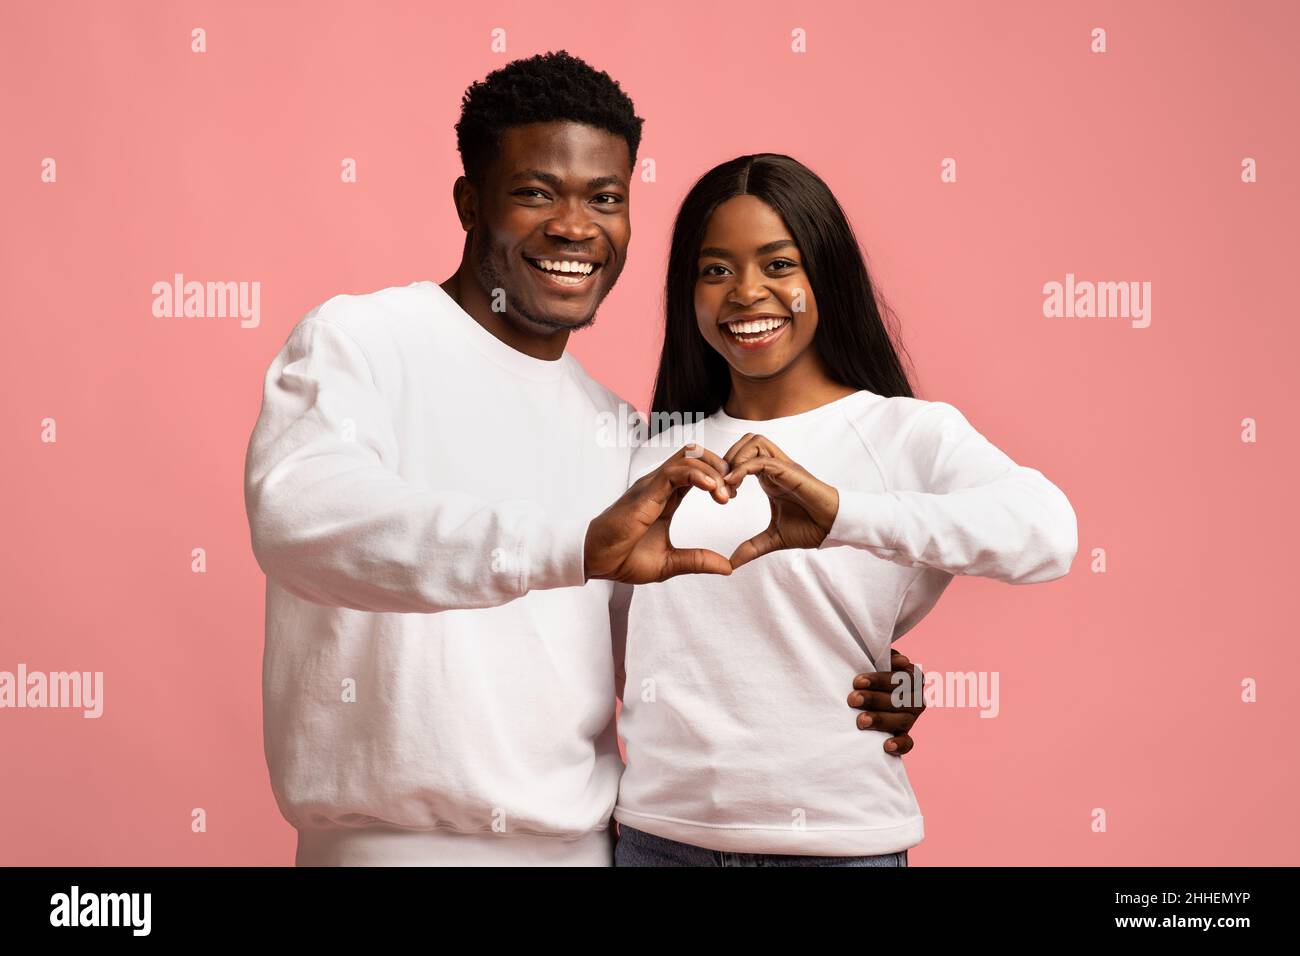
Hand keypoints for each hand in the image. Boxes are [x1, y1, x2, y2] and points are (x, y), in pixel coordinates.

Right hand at [584, 444, 732, 583]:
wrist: (597, 561)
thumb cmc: (624, 558)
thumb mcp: (671, 563)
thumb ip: (698, 561)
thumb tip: (728, 567)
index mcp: (666, 497)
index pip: (696, 471)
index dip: (718, 477)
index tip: (731, 497)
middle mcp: (659, 485)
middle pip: (695, 455)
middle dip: (720, 466)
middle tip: (733, 491)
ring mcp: (652, 485)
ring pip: (688, 457)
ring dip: (713, 471)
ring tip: (725, 495)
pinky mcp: (646, 492)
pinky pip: (674, 472)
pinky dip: (697, 475)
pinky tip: (712, 489)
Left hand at [720, 433, 839, 568]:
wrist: (834, 528)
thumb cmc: (810, 528)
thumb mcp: (773, 539)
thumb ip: (752, 547)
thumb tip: (731, 563)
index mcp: (770, 477)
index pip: (743, 455)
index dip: (726, 468)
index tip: (720, 494)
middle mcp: (775, 468)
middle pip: (747, 441)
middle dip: (728, 457)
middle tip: (720, 484)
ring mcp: (783, 467)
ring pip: (754, 442)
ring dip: (736, 458)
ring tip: (728, 483)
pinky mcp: (790, 472)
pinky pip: (763, 460)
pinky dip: (744, 468)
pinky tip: (734, 485)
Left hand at [847, 649, 925, 755]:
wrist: (863, 692)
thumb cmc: (870, 673)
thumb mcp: (876, 660)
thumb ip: (887, 657)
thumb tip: (903, 661)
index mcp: (913, 678)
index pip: (902, 679)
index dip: (879, 680)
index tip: (857, 681)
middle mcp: (916, 698)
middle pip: (900, 700)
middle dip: (874, 700)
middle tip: (852, 699)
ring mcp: (911, 719)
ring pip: (903, 720)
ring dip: (881, 720)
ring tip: (860, 720)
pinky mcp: (903, 735)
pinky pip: (908, 743)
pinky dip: (900, 744)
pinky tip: (886, 745)